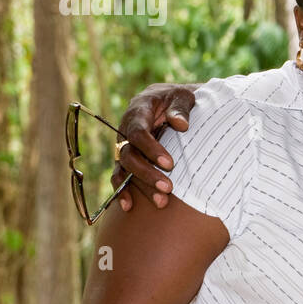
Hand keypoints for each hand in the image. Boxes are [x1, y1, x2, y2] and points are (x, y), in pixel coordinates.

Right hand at [111, 83, 198, 210]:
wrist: (171, 101)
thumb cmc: (178, 98)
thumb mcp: (182, 96)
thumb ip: (180, 108)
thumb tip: (181, 125)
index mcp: (138, 110)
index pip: (138, 132)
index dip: (151, 149)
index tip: (170, 164)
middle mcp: (126, 129)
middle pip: (129, 155)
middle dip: (147, 173)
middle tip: (168, 188)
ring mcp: (125, 145)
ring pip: (125, 169)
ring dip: (141, 187)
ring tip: (161, 202)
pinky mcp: (127, 158)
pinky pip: (120, 176)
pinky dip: (123, 191)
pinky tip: (129, 207)